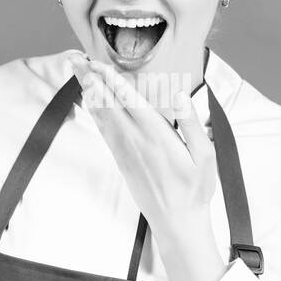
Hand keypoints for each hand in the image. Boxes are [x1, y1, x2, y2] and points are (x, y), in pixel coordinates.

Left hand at [67, 53, 215, 234]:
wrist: (176, 221)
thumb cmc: (195, 188)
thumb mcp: (205, 156)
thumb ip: (192, 123)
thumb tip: (181, 95)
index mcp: (156, 135)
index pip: (128, 100)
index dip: (111, 79)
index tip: (97, 63)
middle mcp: (135, 139)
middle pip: (107, 103)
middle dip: (91, 79)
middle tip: (74, 59)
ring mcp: (125, 150)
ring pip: (102, 114)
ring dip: (88, 91)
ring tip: (76, 72)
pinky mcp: (121, 159)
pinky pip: (104, 129)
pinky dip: (94, 110)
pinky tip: (89, 100)